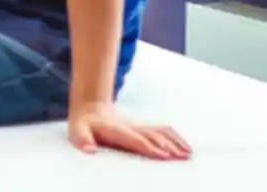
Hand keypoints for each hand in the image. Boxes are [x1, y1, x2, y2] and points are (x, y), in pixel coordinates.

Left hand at [68, 102, 191, 160]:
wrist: (89, 108)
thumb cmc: (83, 125)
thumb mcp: (77, 132)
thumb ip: (82, 140)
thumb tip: (89, 150)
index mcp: (117, 130)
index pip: (136, 140)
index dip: (150, 147)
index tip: (164, 156)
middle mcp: (131, 127)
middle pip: (153, 137)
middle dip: (168, 147)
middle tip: (183, 158)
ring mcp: (138, 126)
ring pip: (161, 132)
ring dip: (175, 142)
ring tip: (189, 154)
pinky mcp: (142, 128)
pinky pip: (162, 131)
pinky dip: (175, 137)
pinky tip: (185, 147)